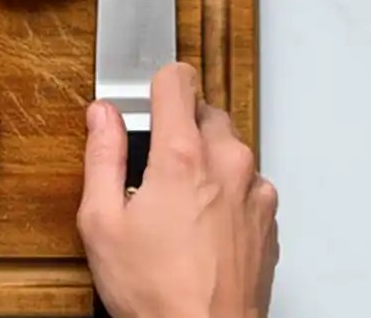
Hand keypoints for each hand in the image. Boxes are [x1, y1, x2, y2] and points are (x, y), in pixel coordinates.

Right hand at [78, 63, 278, 317]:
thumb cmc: (154, 290)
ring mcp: (255, 192)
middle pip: (205, 111)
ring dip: (204, 160)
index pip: (177, 80)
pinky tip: (198, 226)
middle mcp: (228, 164)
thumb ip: (102, 156)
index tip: (146, 97)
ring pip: (229, 148)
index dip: (156, 83)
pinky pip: (246, 184)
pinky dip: (225, 192)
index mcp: (182, 155)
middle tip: (150, 166)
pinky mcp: (269, 219)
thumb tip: (102, 116)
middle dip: (178, 127)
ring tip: (174, 204)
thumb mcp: (100, 220)